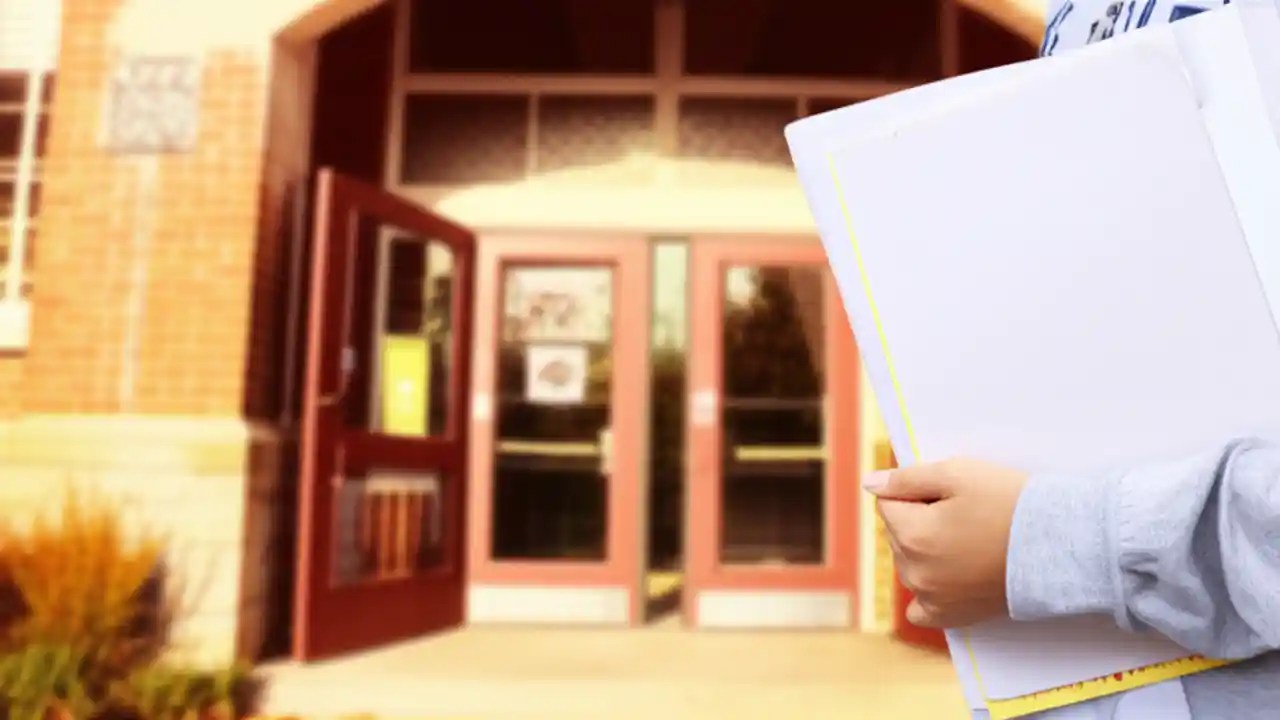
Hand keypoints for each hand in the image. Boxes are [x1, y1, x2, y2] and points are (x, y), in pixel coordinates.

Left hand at [865, 459, 1028, 628]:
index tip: (948, 495)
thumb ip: (906, 479)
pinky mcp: (951, 616)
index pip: (888, 504)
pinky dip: (926, 593)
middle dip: (918, 520)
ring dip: (923, 550)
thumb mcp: (957, 474)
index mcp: (911, 534)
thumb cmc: (1009, 502)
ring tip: (967, 541)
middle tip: (963, 515)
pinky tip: (946, 578)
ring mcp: (931, 597)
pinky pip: (919, 609)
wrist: (1059, 544)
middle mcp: (914, 570)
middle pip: (897, 534)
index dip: (915, 493)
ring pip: (908, 564)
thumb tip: (869, 484)